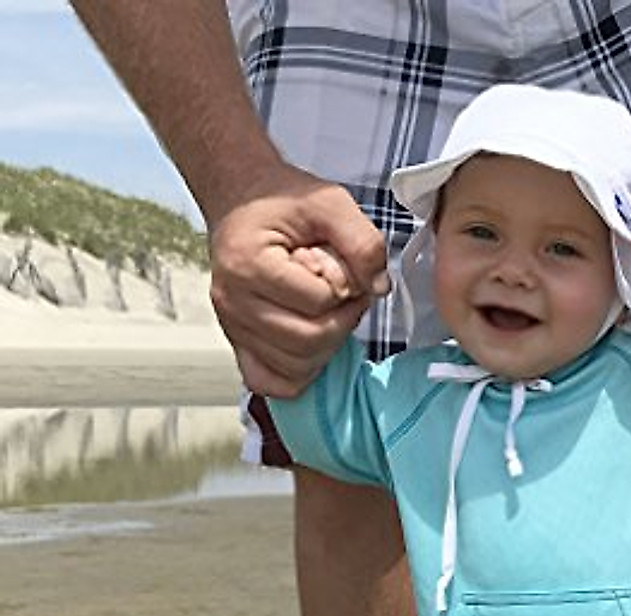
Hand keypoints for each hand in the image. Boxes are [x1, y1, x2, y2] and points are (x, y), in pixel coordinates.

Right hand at [208, 163, 390, 396]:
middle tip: (346, 297)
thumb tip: (379, 287)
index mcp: (248, 263)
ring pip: (294, 367)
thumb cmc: (283, 200)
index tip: (347, 273)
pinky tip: (310, 344)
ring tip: (328, 313)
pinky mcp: (236, 342)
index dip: (346, 292)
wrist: (241, 198)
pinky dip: (297, 374)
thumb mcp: (331, 202)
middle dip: (341, 323)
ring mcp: (230, 325)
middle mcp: (232, 300)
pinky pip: (269, 382)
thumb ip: (363, 242)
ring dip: (326, 347)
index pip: (318, 303)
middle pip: (307, 342)